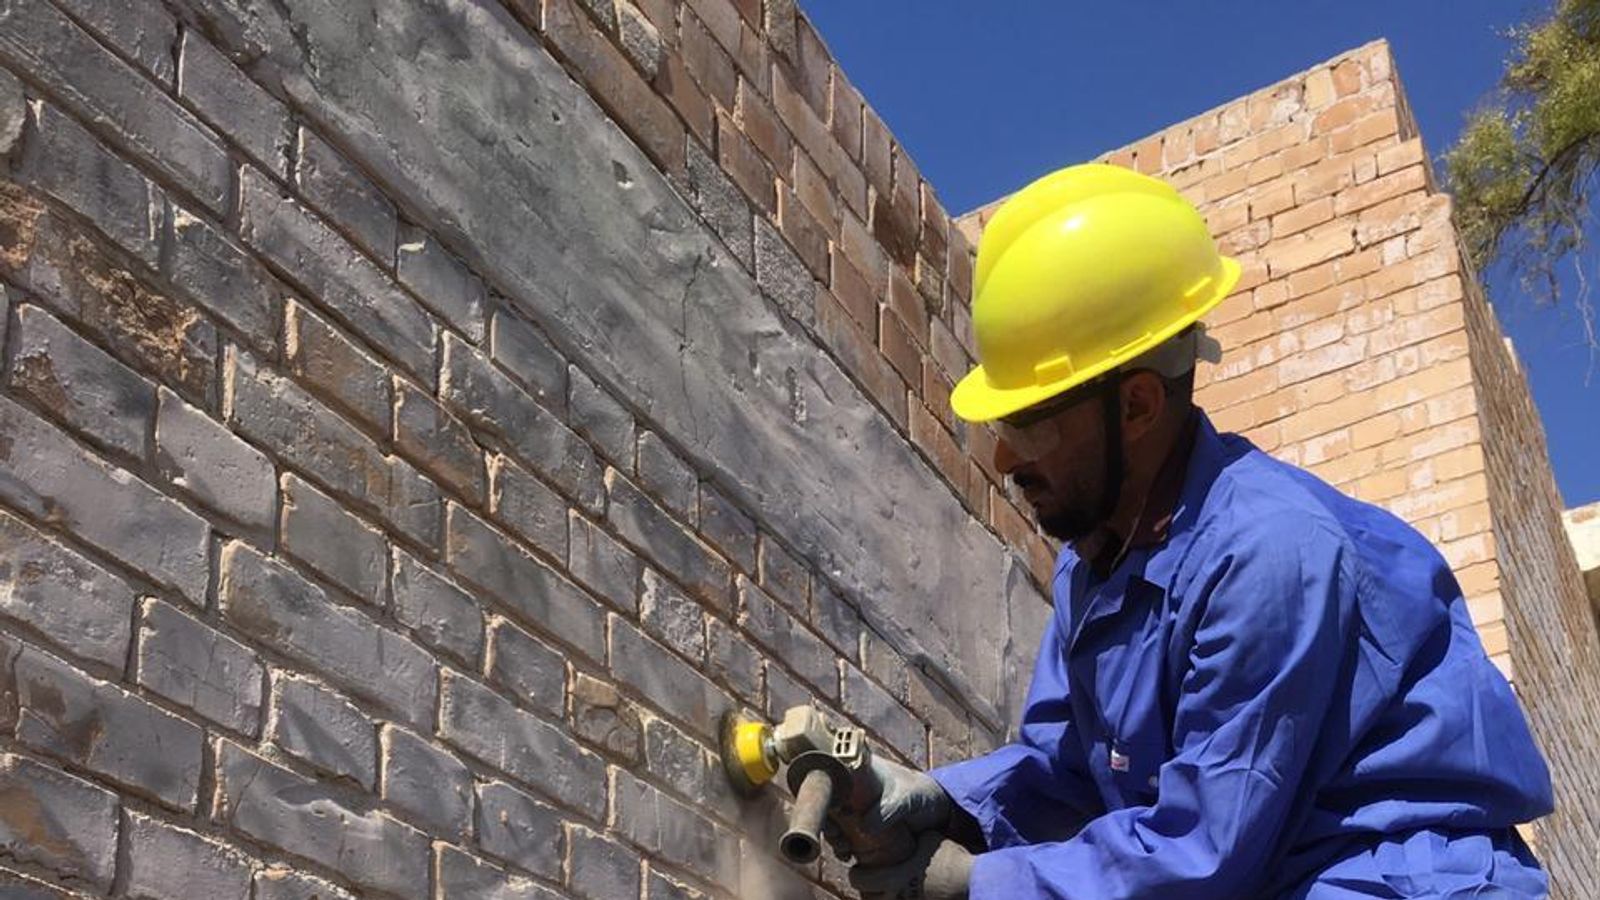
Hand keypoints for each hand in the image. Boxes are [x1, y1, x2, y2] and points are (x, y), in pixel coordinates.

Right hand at [824, 756, 950, 861]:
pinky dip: (842, 845)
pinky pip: (845, 835)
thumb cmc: (921, 794)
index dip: (822, 794)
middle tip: (835, 836)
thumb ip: (888, 810)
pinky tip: (847, 855)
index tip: (827, 812)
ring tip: (843, 849)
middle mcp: (853, 787)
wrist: (938, 810)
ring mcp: (856, 807)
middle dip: (826, 821)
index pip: (829, 777)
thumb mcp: (906, 799)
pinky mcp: (862, 825)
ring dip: (833, 836)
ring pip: (834, 820)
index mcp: (858, 769)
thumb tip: (865, 829)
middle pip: (827, 802)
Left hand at [850, 831, 973, 899]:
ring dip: (879, 898)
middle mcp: (895, 897)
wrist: (970, 881)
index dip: (857, 873)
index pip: (860, 879)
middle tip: (869, 879)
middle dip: (866, 889)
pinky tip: (902, 893)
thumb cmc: (948, 859)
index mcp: (893, 878)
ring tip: (884, 889)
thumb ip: (910, 837)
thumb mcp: (927, 839)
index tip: (860, 866)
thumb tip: (902, 828)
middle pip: (867, 898)